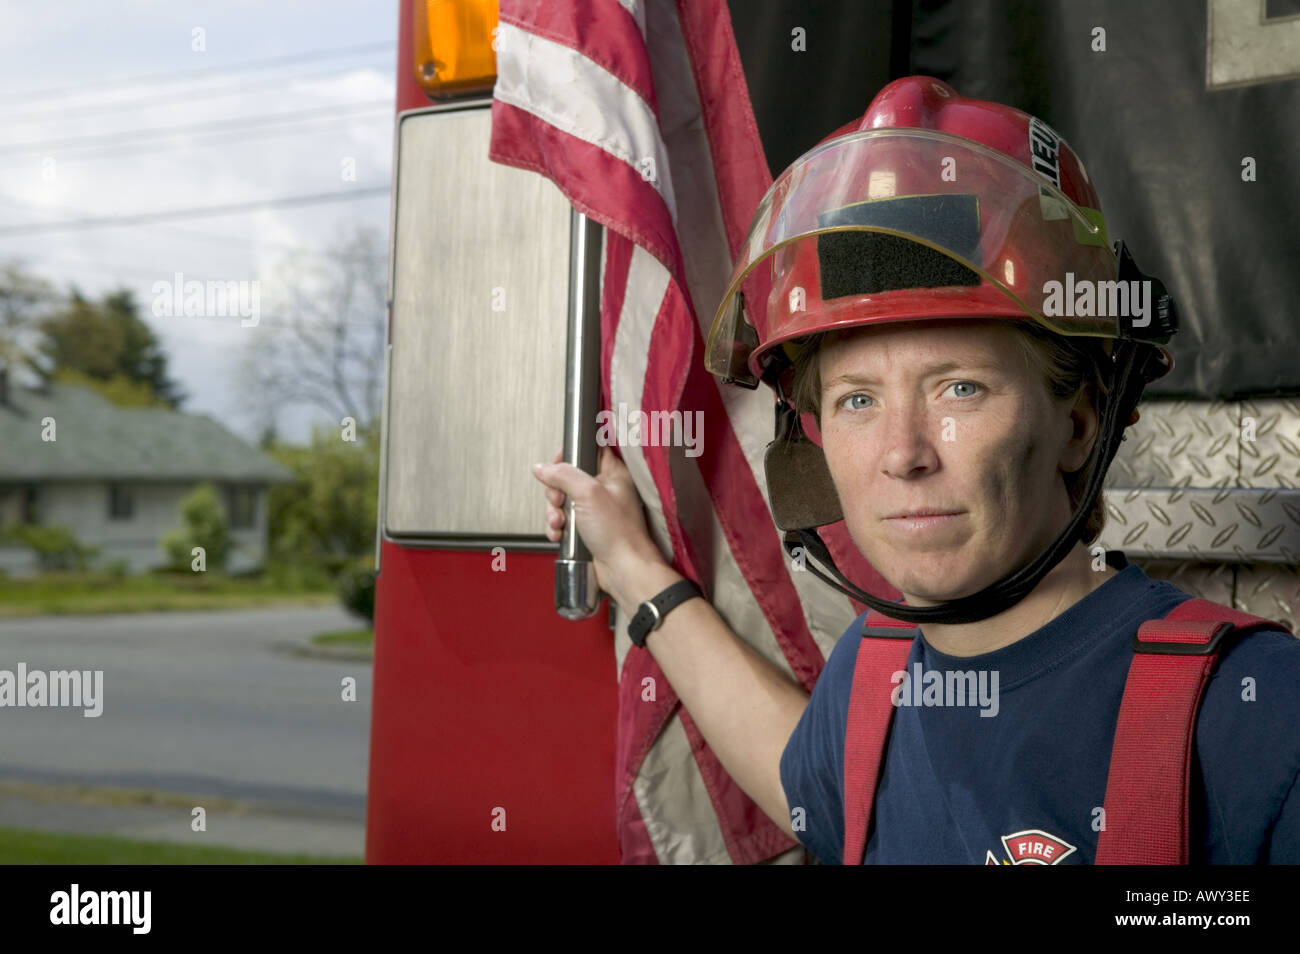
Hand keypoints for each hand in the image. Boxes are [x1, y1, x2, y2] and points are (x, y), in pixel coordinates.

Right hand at [532, 447, 672, 611]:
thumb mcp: (588, 493)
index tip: (557, 463)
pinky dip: (557, 528)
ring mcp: (595, 511)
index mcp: (613, 474)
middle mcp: (604, 490)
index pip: (589, 450)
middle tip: (559, 500)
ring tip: (561, 522)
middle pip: (568, 478)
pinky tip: (560, 534)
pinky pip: (563, 522)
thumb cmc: (618, 533)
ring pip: (562, 502)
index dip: (570, 454)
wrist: (622, 569)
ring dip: (554, 512)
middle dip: (556, 491)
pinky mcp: (586, 529)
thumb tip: (543, 467)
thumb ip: (563, 475)